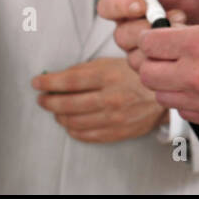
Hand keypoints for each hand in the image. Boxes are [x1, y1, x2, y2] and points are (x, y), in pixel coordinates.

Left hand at [31, 58, 165, 143]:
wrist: (162, 95)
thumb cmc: (134, 76)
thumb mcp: (111, 63)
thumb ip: (84, 70)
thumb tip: (56, 78)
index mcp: (108, 76)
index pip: (70, 81)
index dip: (49, 83)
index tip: (37, 83)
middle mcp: (110, 98)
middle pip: (67, 104)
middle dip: (48, 102)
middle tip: (42, 99)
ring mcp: (113, 118)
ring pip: (73, 122)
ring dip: (58, 116)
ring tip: (55, 111)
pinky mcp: (116, 132)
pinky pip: (85, 135)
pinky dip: (72, 129)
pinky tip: (69, 122)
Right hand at [98, 0, 198, 69]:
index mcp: (128, 4)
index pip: (107, 7)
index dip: (119, 7)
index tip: (142, 6)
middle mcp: (129, 29)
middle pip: (121, 35)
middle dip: (148, 28)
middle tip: (177, 15)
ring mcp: (141, 51)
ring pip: (136, 57)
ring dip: (161, 45)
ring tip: (185, 29)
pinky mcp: (156, 68)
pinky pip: (152, 72)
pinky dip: (170, 60)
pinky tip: (186, 47)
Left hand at [136, 15, 198, 124]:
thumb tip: (176, 28)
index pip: (150, 42)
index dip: (151, 35)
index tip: (156, 33)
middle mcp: (196, 75)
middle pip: (146, 72)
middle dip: (151, 60)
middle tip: (163, 53)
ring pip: (160, 94)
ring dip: (165, 82)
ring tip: (180, 71)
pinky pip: (181, 109)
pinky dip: (182, 99)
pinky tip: (196, 88)